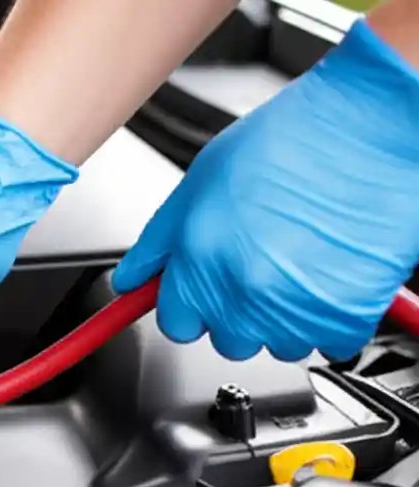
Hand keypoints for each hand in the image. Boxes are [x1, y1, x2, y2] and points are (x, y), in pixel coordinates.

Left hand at [113, 20, 418, 361]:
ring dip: (285, 317)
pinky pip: (331, 344)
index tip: (205, 289)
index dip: (190, 304)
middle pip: (227, 339)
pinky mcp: (347, 316)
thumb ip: (159, 242)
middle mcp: (243, 295)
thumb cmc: (292, 140)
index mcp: (199, 263)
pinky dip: (332, 320)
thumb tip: (130, 280)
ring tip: (301, 262)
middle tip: (261, 264)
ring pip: (277, 345)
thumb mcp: (199, 181)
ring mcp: (295, 311)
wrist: (371, 126)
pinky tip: (331, 276)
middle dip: (238, 311)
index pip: (176, 323)